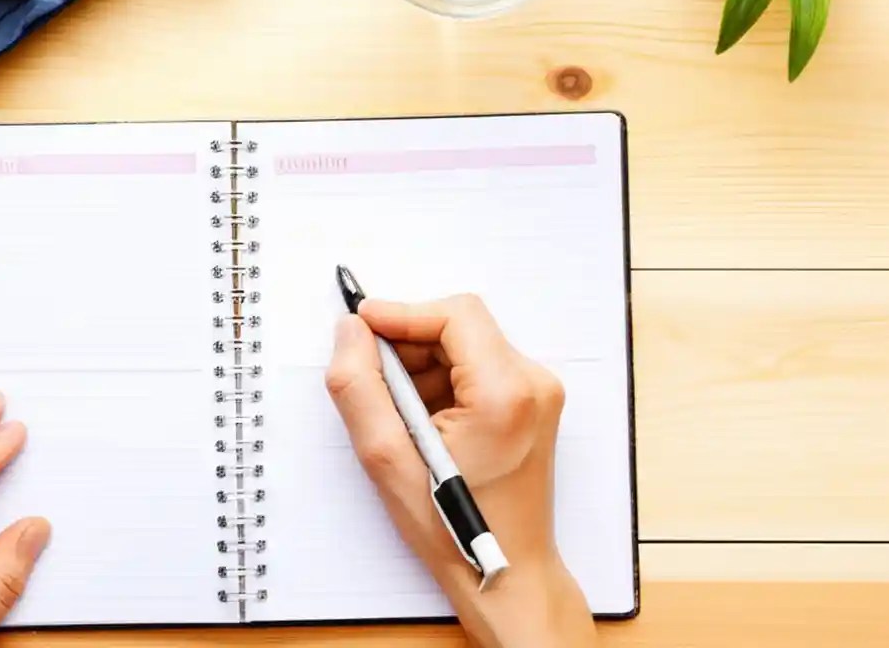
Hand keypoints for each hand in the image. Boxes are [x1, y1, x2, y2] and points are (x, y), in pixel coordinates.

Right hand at [325, 296, 595, 647]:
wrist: (506, 575)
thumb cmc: (454, 530)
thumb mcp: (386, 459)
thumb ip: (359, 387)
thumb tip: (350, 332)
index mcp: (506, 393)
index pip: (454, 315)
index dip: (402, 313)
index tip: (360, 326)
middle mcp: (533, 385)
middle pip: (460, 328)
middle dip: (409, 344)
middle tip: (372, 379)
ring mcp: (538, 395)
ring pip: (467, 347)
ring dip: (423, 367)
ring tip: (398, 416)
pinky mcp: (531, 407)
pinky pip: (478, 370)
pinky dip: (442, 383)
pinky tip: (422, 423)